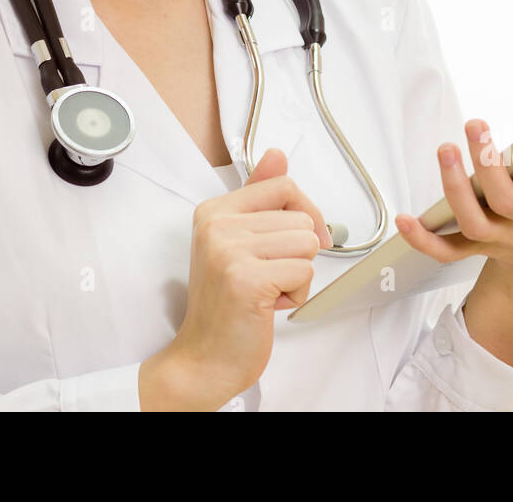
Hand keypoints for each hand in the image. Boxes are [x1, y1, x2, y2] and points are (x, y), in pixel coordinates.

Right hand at [165, 148, 331, 409]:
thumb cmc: (226, 303)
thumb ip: (260, 196)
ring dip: (298, 275)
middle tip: (267, 276)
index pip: (284, 185)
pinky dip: (296, 295)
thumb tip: (278, 154)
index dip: (304, 214)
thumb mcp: (239, 241)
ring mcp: (230, 251)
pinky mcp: (247, 279)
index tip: (299, 239)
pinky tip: (268, 306)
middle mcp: (218, 225)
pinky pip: (305, 272)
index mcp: (215, 210)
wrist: (204, 358)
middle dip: (297, 254)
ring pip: (308, 244)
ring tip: (267, 290)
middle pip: (301, 219)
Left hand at [393, 102, 512, 296]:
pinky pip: (447, 250)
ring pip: (472, 220)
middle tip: (475, 125)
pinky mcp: (477, 245)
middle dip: (487, 165)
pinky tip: (405, 219)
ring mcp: (502, 236)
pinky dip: (424, 239)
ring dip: (451, 188)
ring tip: (444, 149)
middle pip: (505, 200)